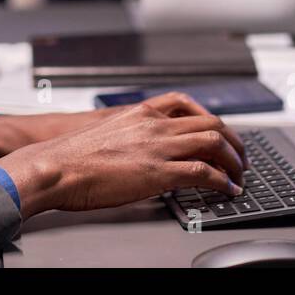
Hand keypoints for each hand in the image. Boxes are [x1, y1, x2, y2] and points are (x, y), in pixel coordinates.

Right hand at [0, 95, 248, 217]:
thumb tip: (139, 150)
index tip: (217, 131)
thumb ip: (127, 135)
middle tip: (239, 156)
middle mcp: (154, 124)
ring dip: (233, 160)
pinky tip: (226, 190)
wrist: (55, 166)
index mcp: (140, 113)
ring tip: (239, 174)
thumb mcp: (103, 133)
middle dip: (232, 140)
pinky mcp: (159, 172)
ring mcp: (158, 146)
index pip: (185, 104)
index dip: (208, 118)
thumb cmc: (70, 156)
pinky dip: (222, 181)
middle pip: (209, 121)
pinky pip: (204, 173)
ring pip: (213, 142)